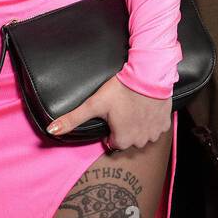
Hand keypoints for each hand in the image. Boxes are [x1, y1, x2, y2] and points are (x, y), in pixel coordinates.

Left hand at [46, 75, 172, 149]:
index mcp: (122, 140)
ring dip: (139, 126)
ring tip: (134, 109)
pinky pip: (157, 128)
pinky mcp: (165, 123)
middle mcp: (140, 141)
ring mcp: (154, 133)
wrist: (149, 74)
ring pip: (143, 135)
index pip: (112, 142)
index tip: (111, 116)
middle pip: (128, 140)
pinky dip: (153, 121)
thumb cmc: (121, 90)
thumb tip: (51, 130)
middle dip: (125, 128)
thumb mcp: (94, 104)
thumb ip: (73, 119)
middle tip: (122, 110)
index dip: (110, 129)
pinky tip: (147, 109)